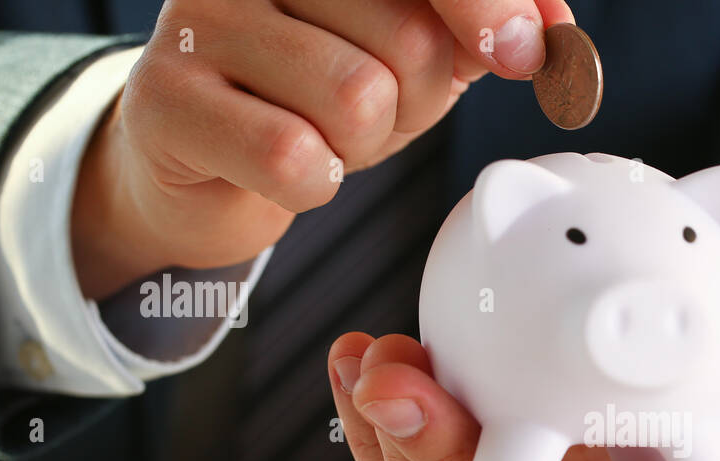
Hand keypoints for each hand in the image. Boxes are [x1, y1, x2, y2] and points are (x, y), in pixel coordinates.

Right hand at [71, 0, 571, 298]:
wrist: (204, 159)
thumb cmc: (315, 95)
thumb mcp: (415, 54)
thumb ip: (484, 29)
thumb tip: (552, 35)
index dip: (488, 9)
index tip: (521, 55)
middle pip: (411, 42)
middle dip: (413, 102)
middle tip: (367, 111)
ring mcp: (201, 18)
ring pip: (357, 100)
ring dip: (359, 146)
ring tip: (319, 134)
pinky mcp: (167, 96)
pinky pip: (292, 156)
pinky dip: (311, 184)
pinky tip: (284, 168)